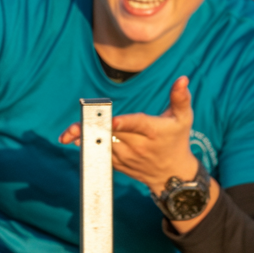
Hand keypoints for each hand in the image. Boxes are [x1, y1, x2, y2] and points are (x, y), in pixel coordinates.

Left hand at [58, 75, 218, 232]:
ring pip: (104, 146)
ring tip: (69, 132)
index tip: (111, 121)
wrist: (171, 173)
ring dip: (86, 138)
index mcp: (153, 132)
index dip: (123, 123)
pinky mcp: (118, 164)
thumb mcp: (184, 118)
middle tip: (73, 127)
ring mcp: (127, 157)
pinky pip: (101, 155)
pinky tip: (75, 138)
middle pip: (113, 135)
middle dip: (93, 129)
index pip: (137, 125)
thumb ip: (180, 98)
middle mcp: (138, 146)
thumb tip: (182, 78)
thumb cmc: (176, 140)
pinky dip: (88, 146)